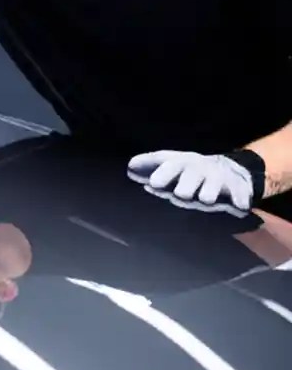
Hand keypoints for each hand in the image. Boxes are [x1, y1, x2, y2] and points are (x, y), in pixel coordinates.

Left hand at [128, 150, 261, 210]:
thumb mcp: (171, 163)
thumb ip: (150, 165)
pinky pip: (240, 196)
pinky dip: (240, 201)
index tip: (154, 184)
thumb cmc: (188, 171)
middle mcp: (199, 170)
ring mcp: (218, 180)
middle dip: (185, 187)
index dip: (163, 174)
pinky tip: (240, 206)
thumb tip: (130, 167)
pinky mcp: (237, 189)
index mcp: (180, 164)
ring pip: (210, 190)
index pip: (170, 165)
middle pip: (190, 179)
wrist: (228, 169)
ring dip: (207, 194)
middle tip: (181, 194)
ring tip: (205, 199)